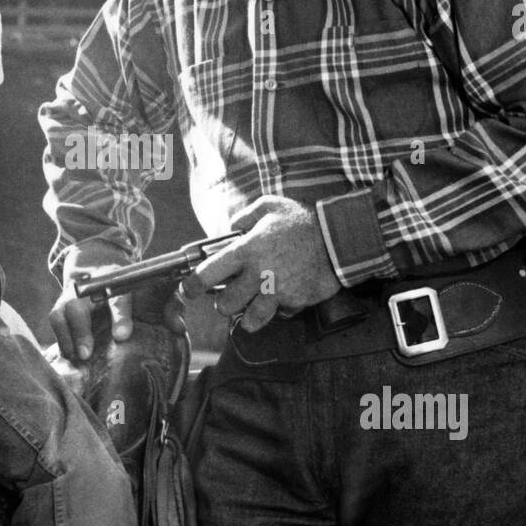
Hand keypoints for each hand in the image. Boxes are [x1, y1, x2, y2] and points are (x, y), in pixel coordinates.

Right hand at [48, 259, 184, 361]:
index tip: (122, 336)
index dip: (120, 317)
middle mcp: (91, 286)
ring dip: (68, 337)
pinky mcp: (61, 303)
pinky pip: (55, 321)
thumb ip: (170, 304)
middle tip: (87, 354)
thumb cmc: (131, 280)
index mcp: (117, 281)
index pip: (119, 299)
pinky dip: (61, 339)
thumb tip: (178, 327)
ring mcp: (72, 294)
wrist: (97, 256)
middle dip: (82, 330)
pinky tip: (69, 356)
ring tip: (77, 358)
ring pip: (62, 313)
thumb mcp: (154, 285)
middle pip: (80, 307)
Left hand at [181, 196, 340, 330]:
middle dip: (224, 303)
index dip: (191, 286)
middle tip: (231, 295)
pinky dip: (281, 309)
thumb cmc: (302, 220)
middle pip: (225, 305)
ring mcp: (278, 291)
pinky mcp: (297, 301)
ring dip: (248, 315)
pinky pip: (282, 314)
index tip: (187, 290)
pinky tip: (285, 296)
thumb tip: (232, 227)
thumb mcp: (269, 206)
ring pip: (250, 319)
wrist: (338, 237)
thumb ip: (245, 216)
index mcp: (246, 250)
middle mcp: (258, 274)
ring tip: (253, 305)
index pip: (207, 274)